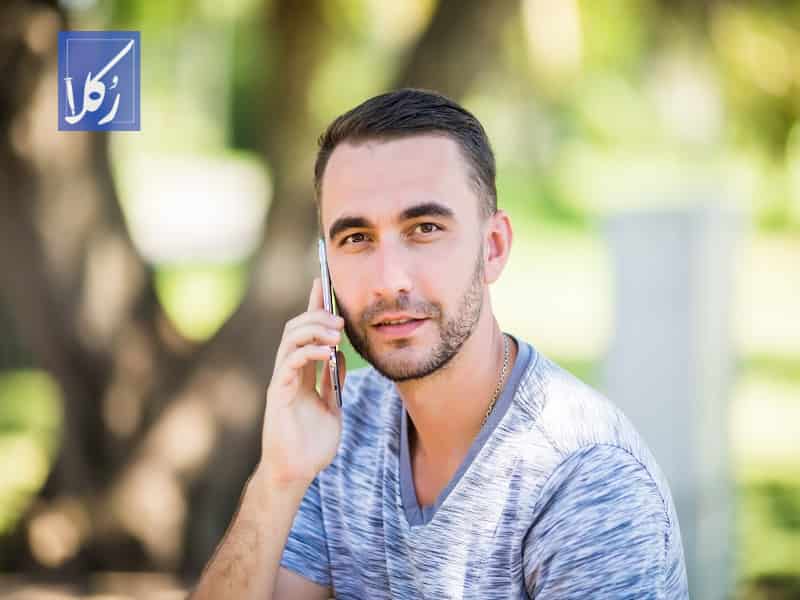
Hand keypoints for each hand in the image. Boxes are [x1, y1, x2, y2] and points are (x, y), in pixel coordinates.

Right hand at [260, 277, 346, 488]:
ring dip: (314, 329)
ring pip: (290, 339)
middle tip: (340, 319)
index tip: (323, 282)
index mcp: (301, 374)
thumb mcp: (332, 406)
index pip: (306, 332)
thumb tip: (340, 354)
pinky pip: (290, 363)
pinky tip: (329, 352)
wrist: (297, 473)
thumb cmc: (312, 445)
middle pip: (295, 328)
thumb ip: (333, 381)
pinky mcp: (278, 393)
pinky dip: (309, 352)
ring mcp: (281, 381)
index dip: (313, 306)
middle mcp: (288, 372)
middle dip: (316, 315)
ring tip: (336, 333)